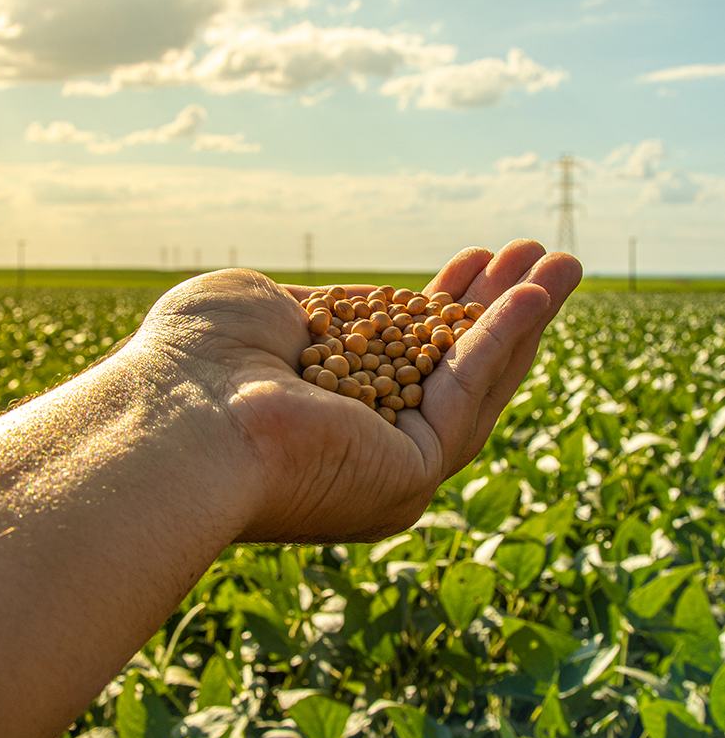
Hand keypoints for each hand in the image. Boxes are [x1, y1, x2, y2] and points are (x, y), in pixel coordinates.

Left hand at [135, 239, 581, 545]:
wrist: (174, 414)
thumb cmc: (194, 356)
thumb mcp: (263, 310)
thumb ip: (321, 314)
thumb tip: (345, 314)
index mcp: (321, 404)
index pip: (398, 353)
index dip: (441, 307)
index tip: (471, 264)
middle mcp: (358, 442)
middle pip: (447, 370)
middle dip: (495, 310)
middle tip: (538, 259)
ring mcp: (385, 466)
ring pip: (472, 386)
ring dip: (520, 322)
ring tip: (562, 265)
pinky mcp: (408, 479)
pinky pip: (466, 402)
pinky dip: (502, 345)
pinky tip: (533, 296)